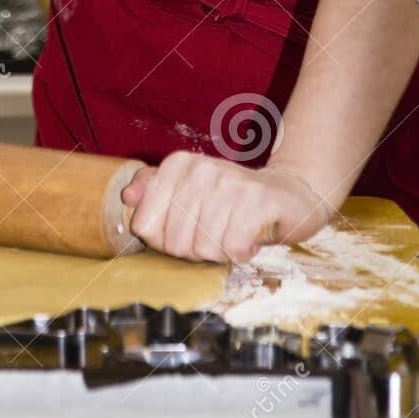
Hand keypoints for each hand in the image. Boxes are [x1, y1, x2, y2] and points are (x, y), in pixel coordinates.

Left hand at [121, 152, 333, 262]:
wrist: (289, 196)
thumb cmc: (234, 201)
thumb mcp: (191, 192)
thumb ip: (156, 192)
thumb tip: (128, 196)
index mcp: (179, 164)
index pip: (146, 225)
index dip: (167, 241)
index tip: (189, 230)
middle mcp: (201, 168)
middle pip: (174, 242)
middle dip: (195, 250)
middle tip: (216, 234)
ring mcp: (230, 183)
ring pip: (203, 247)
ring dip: (221, 252)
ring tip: (233, 234)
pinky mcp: (256, 202)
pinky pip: (232, 248)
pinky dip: (242, 252)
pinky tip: (250, 238)